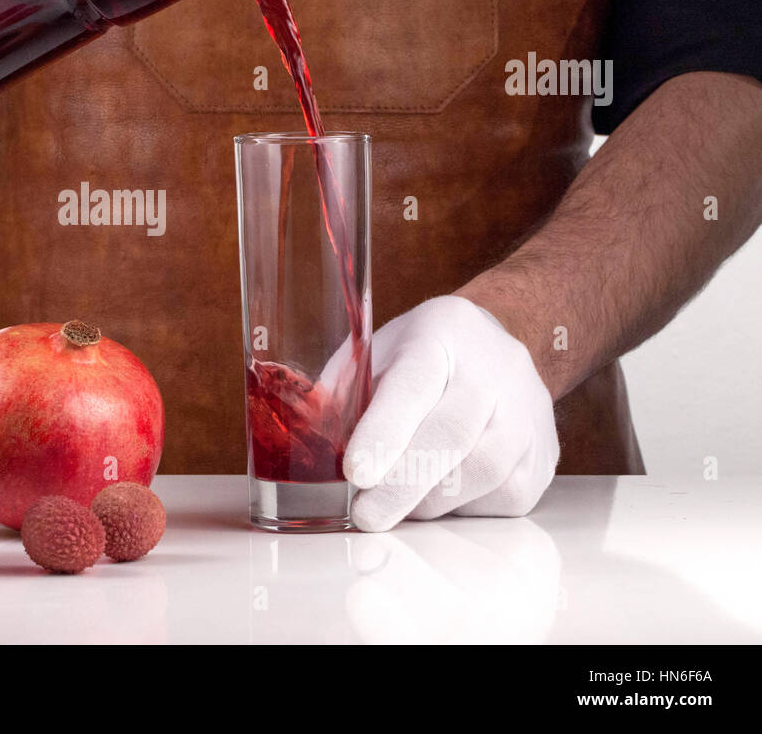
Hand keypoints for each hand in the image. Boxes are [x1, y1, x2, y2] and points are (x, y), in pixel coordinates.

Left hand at [343, 295, 559, 531]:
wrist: (493, 348)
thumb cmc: (419, 357)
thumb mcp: (375, 354)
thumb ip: (342, 395)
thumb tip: (307, 448)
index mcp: (440, 334)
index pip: (413, 385)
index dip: (384, 432)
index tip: (355, 472)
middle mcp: (495, 368)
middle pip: (451, 436)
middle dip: (401, 485)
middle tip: (365, 516)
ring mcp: (528, 411)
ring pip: (482, 472)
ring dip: (428, 501)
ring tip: (395, 504)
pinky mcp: (544, 454)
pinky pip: (504, 496)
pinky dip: (461, 508)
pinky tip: (436, 496)